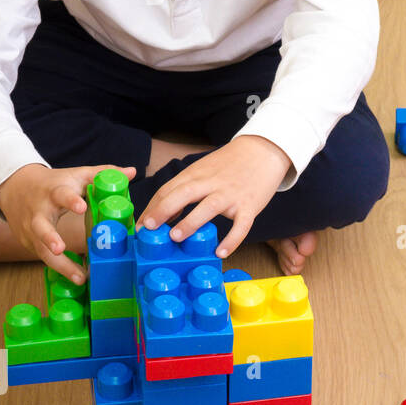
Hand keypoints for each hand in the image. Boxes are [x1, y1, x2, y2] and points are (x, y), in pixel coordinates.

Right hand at [0, 162, 137, 284]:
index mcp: (54, 192)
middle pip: (41, 226)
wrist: (16, 187)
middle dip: (49, 237)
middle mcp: (39, 212)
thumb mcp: (76, 175)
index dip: (71, 201)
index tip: (82, 207)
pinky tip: (77, 278)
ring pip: (40, 248)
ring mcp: (31, 229)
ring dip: (58, 264)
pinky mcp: (28, 242)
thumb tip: (132, 172)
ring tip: (79, 278)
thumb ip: (103, 173)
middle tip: (60, 248)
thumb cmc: (55, 182)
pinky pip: (43, 257)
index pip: (61, 195)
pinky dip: (59, 268)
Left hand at [137, 135, 292, 257]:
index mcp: (196, 174)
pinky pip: (241, 225)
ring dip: (190, 222)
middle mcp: (211, 183)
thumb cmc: (230, 164)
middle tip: (149, 228)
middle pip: (183, 193)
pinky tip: (221, 253)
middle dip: (163, 210)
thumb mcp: (204, 169)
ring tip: (175, 238)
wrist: (264, 151)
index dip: (153, 207)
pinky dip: (231, 240)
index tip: (141, 225)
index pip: (169, 189)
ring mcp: (231, 194)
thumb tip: (164, 214)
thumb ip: (185, 188)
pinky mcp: (250, 206)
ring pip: (208, 207)